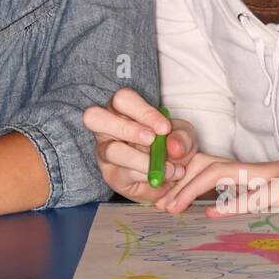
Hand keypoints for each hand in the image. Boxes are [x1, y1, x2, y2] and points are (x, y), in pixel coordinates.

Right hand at [84, 88, 220, 203]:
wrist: (174, 179)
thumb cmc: (172, 149)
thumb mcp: (184, 139)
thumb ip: (182, 138)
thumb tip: (172, 146)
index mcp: (122, 110)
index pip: (122, 99)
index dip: (143, 111)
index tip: (165, 128)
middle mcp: (107, 128)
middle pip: (94, 116)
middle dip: (127, 128)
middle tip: (152, 140)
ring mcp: (104, 152)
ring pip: (111, 150)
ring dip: (141, 159)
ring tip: (165, 165)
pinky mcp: (111, 175)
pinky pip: (123, 173)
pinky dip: (148, 175)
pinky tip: (163, 176)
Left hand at [161, 147, 278, 215]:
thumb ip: (253, 198)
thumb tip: (219, 209)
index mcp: (253, 172)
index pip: (208, 166)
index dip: (182, 178)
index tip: (164, 195)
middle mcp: (256, 170)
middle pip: (204, 165)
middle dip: (176, 183)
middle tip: (157, 204)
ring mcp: (270, 176)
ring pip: (220, 175)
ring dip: (191, 190)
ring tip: (172, 207)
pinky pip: (256, 196)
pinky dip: (233, 204)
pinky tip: (214, 212)